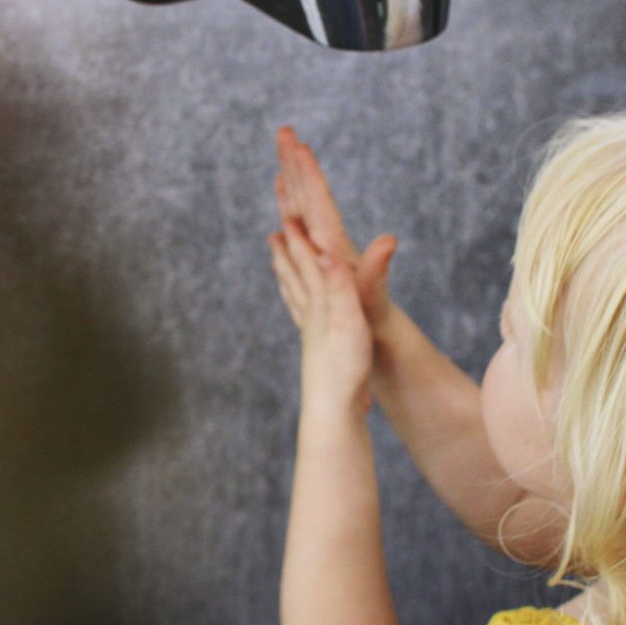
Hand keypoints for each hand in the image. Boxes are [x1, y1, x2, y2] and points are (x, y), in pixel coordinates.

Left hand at [270, 218, 374, 416]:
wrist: (333, 409)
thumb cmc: (344, 368)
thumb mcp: (350, 322)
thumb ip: (339, 288)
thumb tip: (326, 254)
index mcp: (321, 304)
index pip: (307, 264)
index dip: (300, 239)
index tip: (289, 214)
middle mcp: (311, 315)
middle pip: (295, 276)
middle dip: (286, 252)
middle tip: (275, 232)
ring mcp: (311, 334)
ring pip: (295, 296)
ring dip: (286, 275)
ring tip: (277, 262)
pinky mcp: (317, 350)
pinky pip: (303, 319)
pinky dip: (297, 305)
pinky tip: (301, 309)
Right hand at [273, 127, 397, 331]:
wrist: (383, 338)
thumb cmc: (375, 323)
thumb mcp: (375, 297)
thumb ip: (377, 271)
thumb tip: (389, 241)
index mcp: (336, 246)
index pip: (320, 202)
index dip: (308, 173)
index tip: (297, 143)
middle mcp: (330, 244)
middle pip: (310, 197)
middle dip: (296, 165)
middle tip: (284, 131)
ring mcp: (324, 254)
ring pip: (303, 213)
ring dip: (293, 186)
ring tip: (282, 163)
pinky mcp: (321, 268)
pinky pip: (300, 238)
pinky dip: (290, 221)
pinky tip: (283, 221)